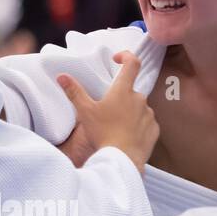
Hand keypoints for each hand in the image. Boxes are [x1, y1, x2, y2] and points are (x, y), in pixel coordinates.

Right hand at [56, 51, 157, 171]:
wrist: (122, 160)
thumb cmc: (103, 134)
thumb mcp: (85, 112)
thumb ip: (74, 92)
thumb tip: (62, 76)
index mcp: (123, 91)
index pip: (132, 63)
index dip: (126, 56)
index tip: (118, 59)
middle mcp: (140, 99)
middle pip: (131, 91)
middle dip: (121, 98)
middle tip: (108, 112)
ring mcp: (149, 115)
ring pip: (139, 108)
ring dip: (130, 114)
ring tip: (116, 128)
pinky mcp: (154, 130)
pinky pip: (147, 124)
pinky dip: (138, 127)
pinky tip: (127, 137)